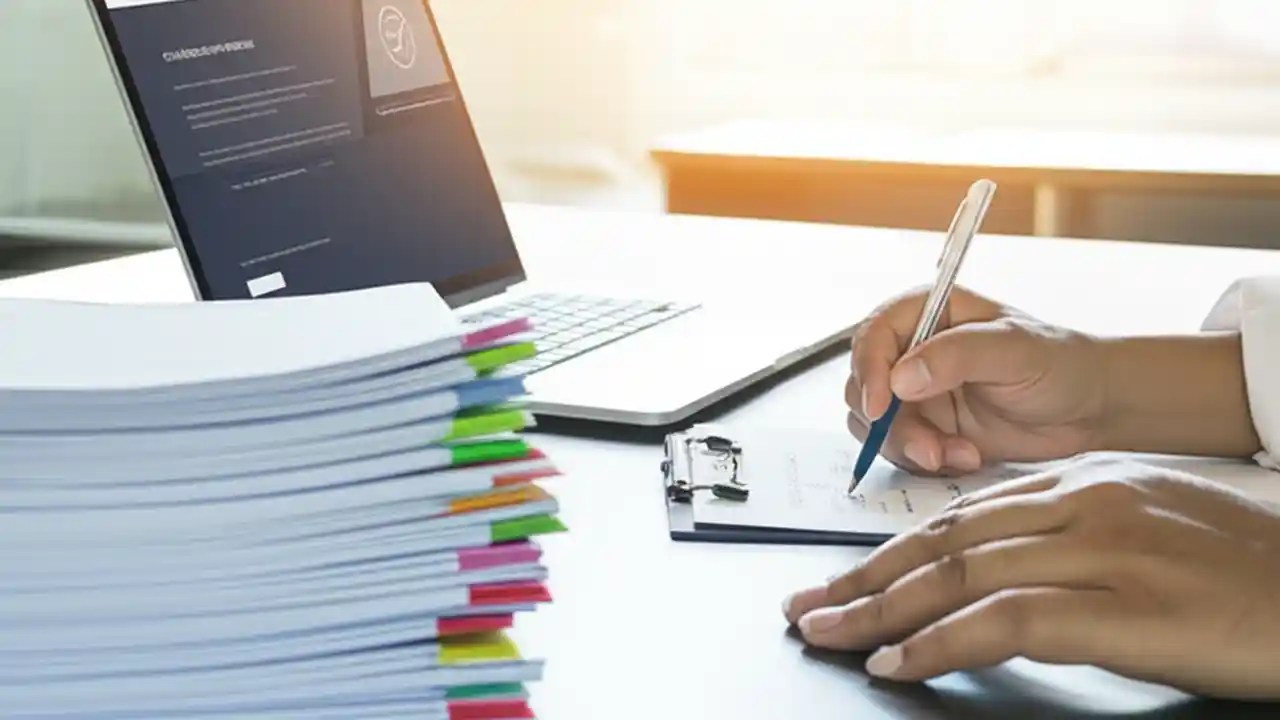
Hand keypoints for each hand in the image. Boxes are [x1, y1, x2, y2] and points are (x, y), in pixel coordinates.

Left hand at [782, 458, 1279, 699]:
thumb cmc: (1257, 571)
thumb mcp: (1157, 531)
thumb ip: (1079, 535)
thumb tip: (1009, 565)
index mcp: (1088, 484)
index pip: (963, 515)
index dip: (894, 550)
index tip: (847, 577)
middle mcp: (1084, 507)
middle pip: (944, 540)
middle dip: (864, 577)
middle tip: (807, 605)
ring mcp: (1104, 554)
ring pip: (959, 574)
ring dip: (879, 610)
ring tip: (827, 635)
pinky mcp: (1125, 611)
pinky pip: (1004, 621)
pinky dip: (939, 643)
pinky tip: (897, 662)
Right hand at [847, 286, 1104, 474]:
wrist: (1091, 411)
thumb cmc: (1061, 365)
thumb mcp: (1014, 350)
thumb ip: (956, 356)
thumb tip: (901, 376)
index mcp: (928, 312)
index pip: (874, 335)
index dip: (869, 370)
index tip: (882, 406)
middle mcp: (914, 351)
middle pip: (864, 385)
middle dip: (889, 422)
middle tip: (926, 445)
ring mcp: (917, 393)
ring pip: (875, 423)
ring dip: (907, 445)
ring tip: (954, 453)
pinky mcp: (928, 428)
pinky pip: (899, 448)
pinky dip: (926, 459)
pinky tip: (967, 456)